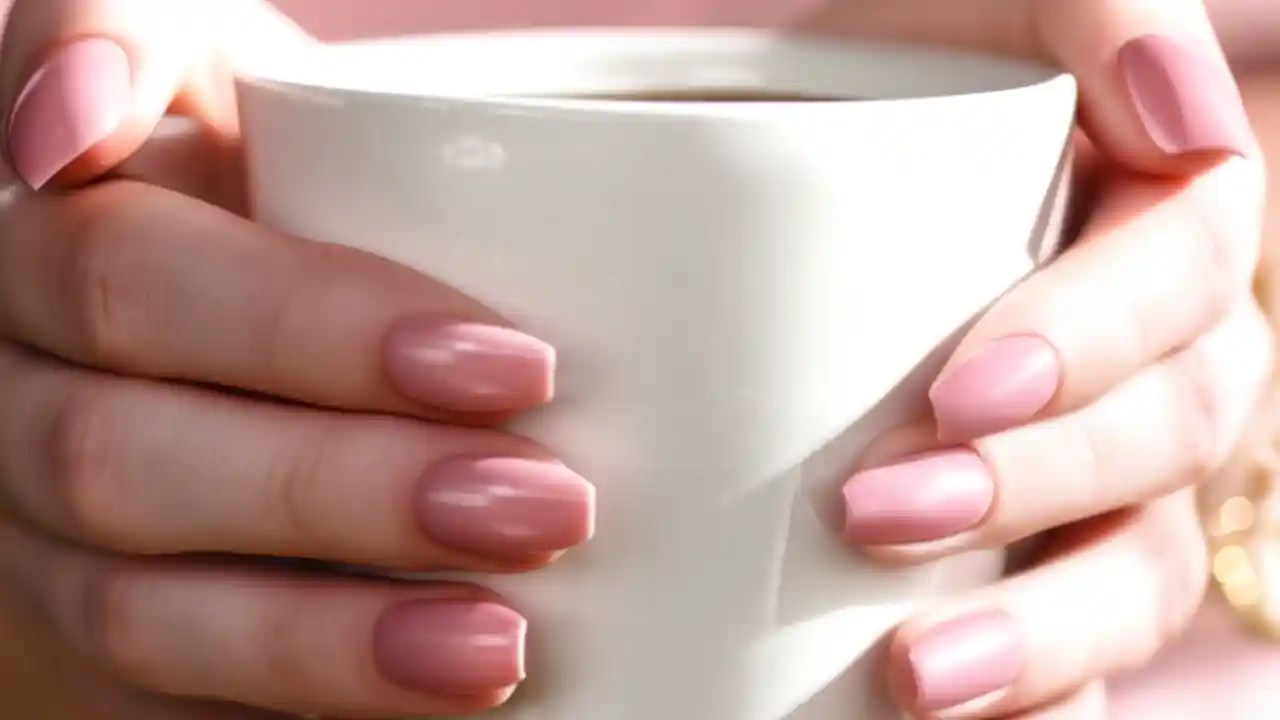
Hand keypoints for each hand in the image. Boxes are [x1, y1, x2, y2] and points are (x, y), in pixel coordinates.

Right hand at [0, 0, 594, 716]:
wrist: (215, 310)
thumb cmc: (260, 176)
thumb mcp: (222, 80)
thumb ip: (134, 33)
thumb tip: (69, 116)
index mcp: (59, 237)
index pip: (140, 278)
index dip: (312, 327)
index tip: (514, 363)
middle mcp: (19, 388)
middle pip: (135, 459)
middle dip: (351, 492)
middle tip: (548, 506)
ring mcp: (36, 531)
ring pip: (138, 611)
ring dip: (324, 641)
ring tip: (497, 648)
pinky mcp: (83, 639)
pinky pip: (149, 706)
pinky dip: (288, 713)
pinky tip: (416, 718)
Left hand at [808, 1, 1270, 716]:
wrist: (810, 141)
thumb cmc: (901, 66)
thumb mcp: (1000, 7)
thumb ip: (1103, 12)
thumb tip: (1190, 119)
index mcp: (1162, 227)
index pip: (1177, 289)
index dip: (1091, 347)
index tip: (954, 392)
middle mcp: (1163, 357)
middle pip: (1160, 446)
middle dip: (1029, 490)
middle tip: (877, 511)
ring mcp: (1113, 472)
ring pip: (1135, 573)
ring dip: (1039, 636)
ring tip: (910, 677)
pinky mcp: (1039, 549)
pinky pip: (1079, 649)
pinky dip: (1036, 695)